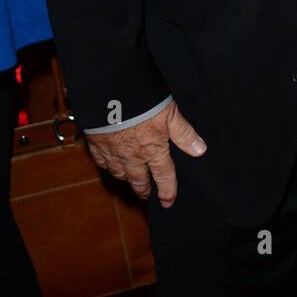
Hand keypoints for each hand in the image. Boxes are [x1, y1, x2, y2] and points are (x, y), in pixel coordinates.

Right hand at [84, 101, 205, 207]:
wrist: (109, 94)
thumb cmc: (143, 102)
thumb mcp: (170, 114)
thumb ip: (184, 133)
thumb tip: (200, 150)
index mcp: (153, 151)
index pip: (164, 176)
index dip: (168, 191)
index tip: (168, 202)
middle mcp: (132, 157)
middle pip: (138, 180)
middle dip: (143, 189)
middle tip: (146, 195)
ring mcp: (112, 152)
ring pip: (119, 173)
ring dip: (126, 179)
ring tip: (131, 181)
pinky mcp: (96, 144)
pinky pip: (102, 162)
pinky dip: (107, 166)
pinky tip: (110, 164)